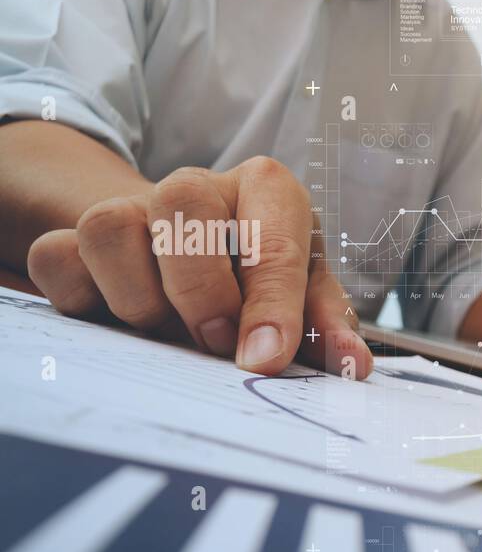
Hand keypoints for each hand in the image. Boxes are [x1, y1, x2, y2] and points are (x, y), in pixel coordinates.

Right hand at [26, 156, 372, 377]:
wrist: (194, 262)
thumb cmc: (263, 281)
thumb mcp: (307, 298)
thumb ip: (328, 329)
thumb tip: (353, 363)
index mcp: (267, 191)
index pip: (272, 237)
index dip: (271, 304)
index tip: (267, 359)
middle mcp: (198, 188)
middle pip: (180, 202)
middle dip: (199, 288)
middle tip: (215, 343)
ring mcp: (131, 207)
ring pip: (110, 228)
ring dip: (139, 299)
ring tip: (169, 334)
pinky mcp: (76, 238)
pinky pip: (57, 259)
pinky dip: (84, 300)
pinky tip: (119, 324)